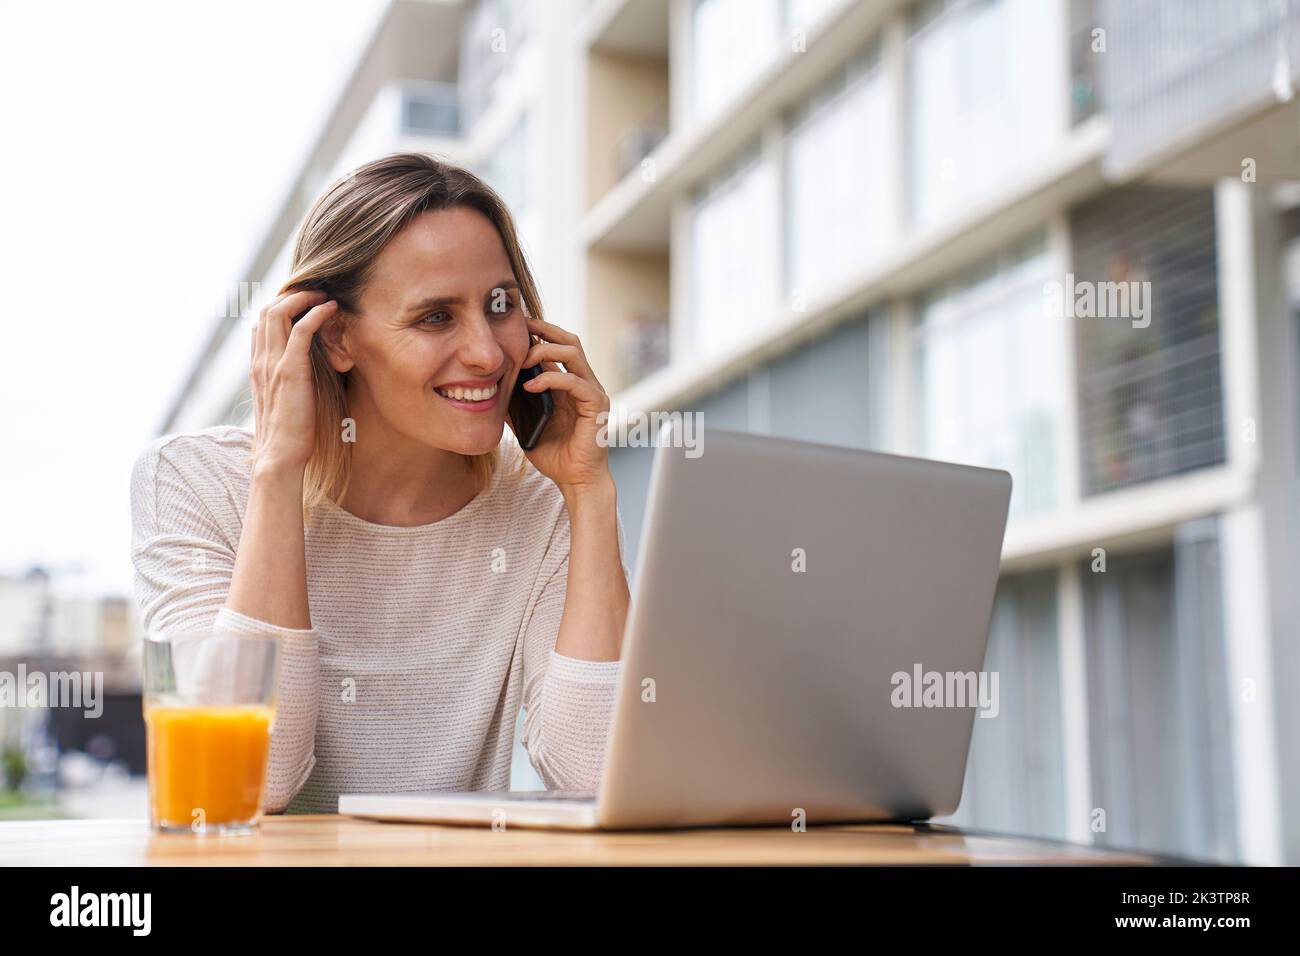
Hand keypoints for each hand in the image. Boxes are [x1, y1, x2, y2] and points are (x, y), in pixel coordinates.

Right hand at [249, 289, 337, 473]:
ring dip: (303, 298)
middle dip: (292, 295)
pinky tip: (330, 309)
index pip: (261, 323)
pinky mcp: (290, 370)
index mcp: (258, 367)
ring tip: (324, 295)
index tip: (305, 303)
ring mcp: (272, 364)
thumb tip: (305, 374)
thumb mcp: (285, 401)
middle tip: (317, 291)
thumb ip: (288, 382)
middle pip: (267, 310)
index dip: (281, 306)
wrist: (280, 456)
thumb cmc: (289, 435)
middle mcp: (260, 360)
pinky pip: (300, 330)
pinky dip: (315, 314)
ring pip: (278, 313)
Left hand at [508, 315, 612, 493]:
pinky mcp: (596, 406)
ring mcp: (593, 393)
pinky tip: (530, 385)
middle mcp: (584, 383)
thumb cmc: (555, 455)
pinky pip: (576, 382)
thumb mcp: (526, 424)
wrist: (576, 481)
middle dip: (543, 330)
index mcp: (569, 385)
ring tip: (520, 359)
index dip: (538, 333)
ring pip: (574, 354)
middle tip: (518, 328)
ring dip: (545, 350)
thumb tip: (489, 389)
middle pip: (569, 341)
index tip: (513, 327)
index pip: (557, 347)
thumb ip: (515, 405)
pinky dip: (551, 379)